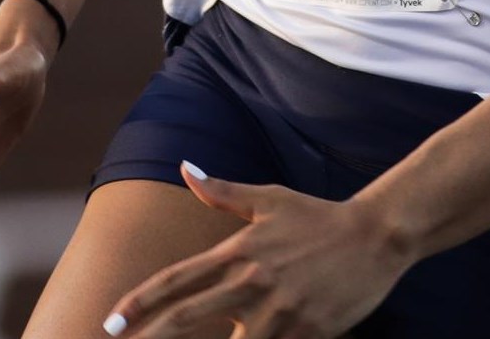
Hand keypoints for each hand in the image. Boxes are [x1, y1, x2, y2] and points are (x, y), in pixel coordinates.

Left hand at [106, 162, 413, 337]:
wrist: (377, 235)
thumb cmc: (319, 217)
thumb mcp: (270, 199)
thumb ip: (224, 190)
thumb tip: (186, 167)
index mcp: (238, 251)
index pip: (177, 280)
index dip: (140, 302)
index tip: (112, 320)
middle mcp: (252, 283)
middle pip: (189, 316)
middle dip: (152, 336)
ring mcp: (280, 312)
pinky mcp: (307, 334)